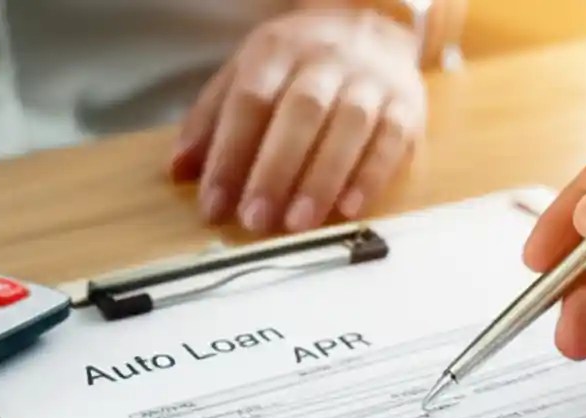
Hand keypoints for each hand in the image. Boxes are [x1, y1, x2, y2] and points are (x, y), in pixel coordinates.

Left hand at [170, 8, 425, 233]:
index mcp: (278, 50)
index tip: (213, 204)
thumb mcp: (247, 72)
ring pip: (349, 127)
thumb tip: (179, 170)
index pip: (249, 101)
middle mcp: (327, 60)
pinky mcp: (406, 107)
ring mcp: (371, 82)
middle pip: (301, 113)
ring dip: (321, 179)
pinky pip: (391, 141)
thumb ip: (212, 120)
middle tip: (255, 219)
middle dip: (275, 170)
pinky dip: (371, 177)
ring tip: (297, 224)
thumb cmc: (300, 63)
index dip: (229, 155)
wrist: (375, 25)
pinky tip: (349, 210)